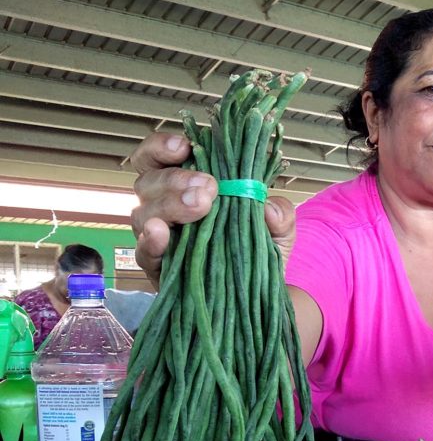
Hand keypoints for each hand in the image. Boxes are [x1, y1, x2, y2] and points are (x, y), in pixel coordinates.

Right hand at [130, 132, 296, 281]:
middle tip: (208, 187)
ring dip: (168, 205)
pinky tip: (161, 234)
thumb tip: (270, 209)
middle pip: (149, 182)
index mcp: (186, 186)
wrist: (256, 294)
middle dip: (176, 179)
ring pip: (144, 212)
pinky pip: (144, 252)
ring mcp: (158, 236)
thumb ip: (281, 216)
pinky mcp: (158, 267)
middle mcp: (164, 206)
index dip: (163, 147)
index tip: (185, 146)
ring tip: (199, 207)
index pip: (159, 157)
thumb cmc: (256, 249)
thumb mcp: (278, 230)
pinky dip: (150, 242)